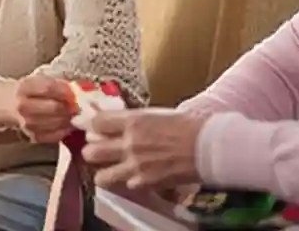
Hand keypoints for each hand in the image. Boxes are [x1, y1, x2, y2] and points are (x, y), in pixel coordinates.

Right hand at [12, 74, 75, 142]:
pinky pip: (55, 135)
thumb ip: (56, 85)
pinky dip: (65, 130)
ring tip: (73, 114)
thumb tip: (77, 91)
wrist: (7, 106)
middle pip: (54, 108)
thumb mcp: (37, 81)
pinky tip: (68, 124)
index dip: (65, 91)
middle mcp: (24, 106)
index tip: (74, 93)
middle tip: (77, 106)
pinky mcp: (33, 137)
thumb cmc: (28, 92)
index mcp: (25, 87)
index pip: (48, 88)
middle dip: (69, 107)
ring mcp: (28, 123)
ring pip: (56, 122)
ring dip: (68, 118)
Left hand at [80, 109, 204, 189]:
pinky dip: (128, 182)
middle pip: (91, 151)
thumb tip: (111, 119)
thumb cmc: (186, 126)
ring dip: (104, 172)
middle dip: (91, 151)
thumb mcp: (155, 114)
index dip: (90, 126)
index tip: (90, 128)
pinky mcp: (145, 182)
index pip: (96, 123)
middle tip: (98, 150)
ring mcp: (136, 165)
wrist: (208, 147)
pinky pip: (125, 184)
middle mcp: (129, 143)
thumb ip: (131, 119)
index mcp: (133, 121)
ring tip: (111, 168)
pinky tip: (135, 176)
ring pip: (101, 175)